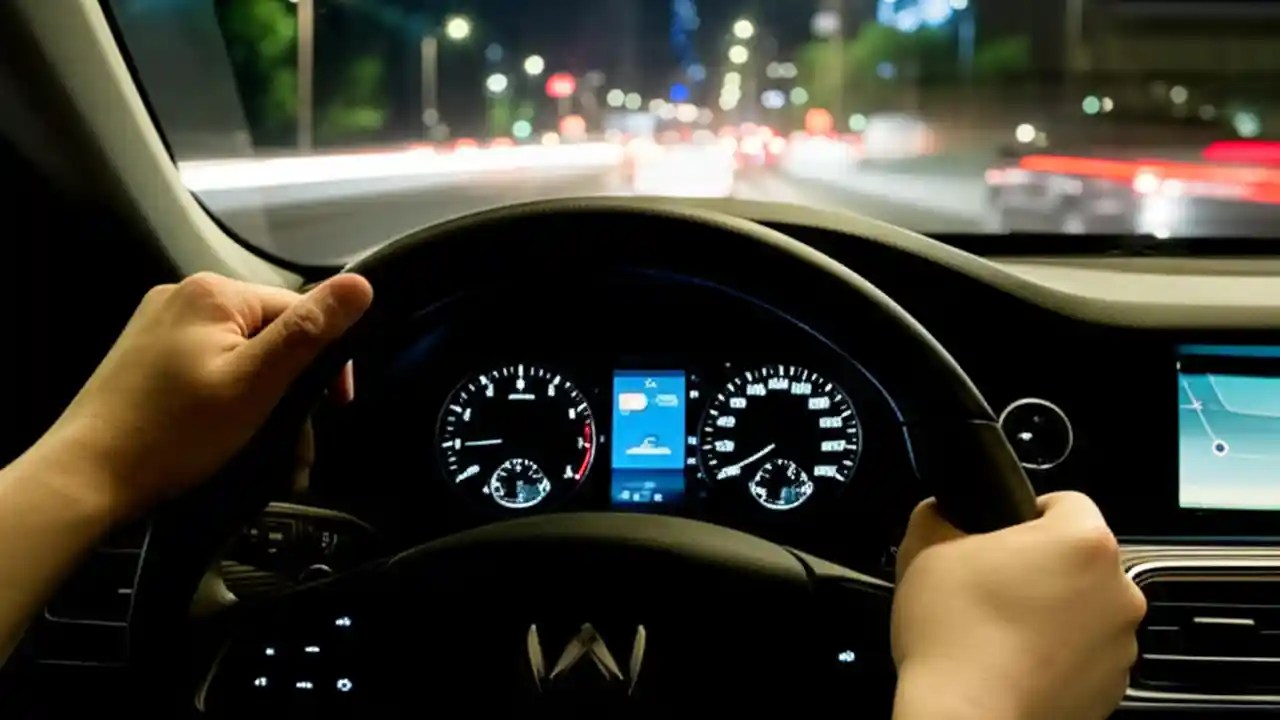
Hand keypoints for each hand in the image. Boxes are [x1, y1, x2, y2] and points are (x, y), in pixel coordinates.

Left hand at [33, 272, 372, 519]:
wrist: (87, 476)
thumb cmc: (174, 433)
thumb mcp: (256, 383)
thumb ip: (309, 332)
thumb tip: (362, 284)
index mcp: (214, 292)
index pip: (299, 311)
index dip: (325, 359)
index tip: (333, 406)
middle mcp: (184, 295)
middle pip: (270, 333)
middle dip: (291, 387)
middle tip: (296, 445)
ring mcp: (160, 324)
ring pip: (242, 354)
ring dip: (263, 398)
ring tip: (265, 449)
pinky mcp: (145, 354)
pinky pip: (210, 365)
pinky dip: (230, 396)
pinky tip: (228, 433)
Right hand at [891, 493, 1144, 719]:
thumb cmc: (953, 638)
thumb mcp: (924, 548)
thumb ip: (940, 514)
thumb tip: (943, 512)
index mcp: (1083, 541)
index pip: (1064, 502)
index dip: (1024, 514)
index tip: (997, 536)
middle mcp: (1118, 591)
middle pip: (1078, 559)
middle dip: (1039, 567)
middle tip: (990, 585)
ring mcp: (1121, 646)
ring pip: (1084, 609)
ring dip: (1051, 612)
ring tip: (997, 630)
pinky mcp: (1113, 690)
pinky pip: (1084, 655)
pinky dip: (1056, 656)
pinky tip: (1012, 663)